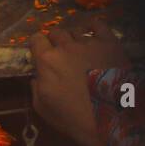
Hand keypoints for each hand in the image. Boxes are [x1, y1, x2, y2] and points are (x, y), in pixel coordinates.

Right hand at [29, 17, 129, 145]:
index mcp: (47, 61)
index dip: (36, 45)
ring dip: (73, 38)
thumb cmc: (72, 118)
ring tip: (78, 50)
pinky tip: (92, 34)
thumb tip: (37, 75)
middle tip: (59, 54)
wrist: (109, 119)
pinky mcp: (109, 43)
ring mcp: (89, 43)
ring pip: (75, 30)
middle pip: (56, 32)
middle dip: (54, 42)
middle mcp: (66, 46)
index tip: (39, 53)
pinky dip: (92, 27)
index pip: (36, 39)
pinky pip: (98, 25)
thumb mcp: (43, 107)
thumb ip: (35, 87)